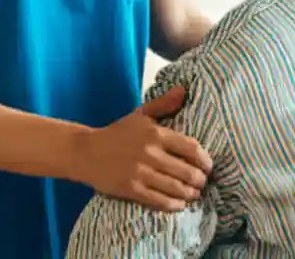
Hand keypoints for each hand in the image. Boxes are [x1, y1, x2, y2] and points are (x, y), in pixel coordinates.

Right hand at [73, 86, 213, 210]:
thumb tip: (183, 90)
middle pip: (186, 171)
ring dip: (190, 194)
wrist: (86, 152)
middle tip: (202, 183)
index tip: (209, 166)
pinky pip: (159, 200)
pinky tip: (179, 204)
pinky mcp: (131, 189)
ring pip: (175, 187)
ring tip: (194, 194)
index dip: (204, 160)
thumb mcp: (140, 115)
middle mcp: (150, 153)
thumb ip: (164, 104)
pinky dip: (173, 204)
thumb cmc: (117, 133)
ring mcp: (140, 172)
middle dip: (199, 180)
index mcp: (155, 133)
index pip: (191, 147)